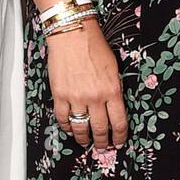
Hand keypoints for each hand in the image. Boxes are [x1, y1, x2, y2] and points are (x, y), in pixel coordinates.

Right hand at [46, 21, 128, 150]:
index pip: (119, 122)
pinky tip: (70, 129)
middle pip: (100, 129)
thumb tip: (113, 106)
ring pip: (80, 128)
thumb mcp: (114, 67)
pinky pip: (63, 118)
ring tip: (86, 142)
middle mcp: (95, 97)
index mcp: (112, 90)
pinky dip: (66, 127)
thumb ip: (114, 88)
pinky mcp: (60, 95)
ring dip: (84, 139)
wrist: (72, 32)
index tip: (119, 142)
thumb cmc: (93, 45)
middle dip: (102, 142)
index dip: (119, 136)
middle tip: (103, 147)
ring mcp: (76, 98)